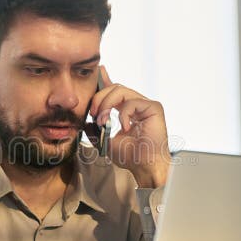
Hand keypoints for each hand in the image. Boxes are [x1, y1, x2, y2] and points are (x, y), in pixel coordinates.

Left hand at [89, 65, 170, 187]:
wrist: (144, 166)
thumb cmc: (130, 156)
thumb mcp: (106, 141)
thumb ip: (96, 130)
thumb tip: (86, 122)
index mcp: (128, 110)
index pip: (115, 91)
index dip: (105, 81)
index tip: (97, 73)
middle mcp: (138, 105)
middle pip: (115, 88)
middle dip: (99, 97)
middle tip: (93, 113)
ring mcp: (146, 105)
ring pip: (121, 91)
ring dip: (106, 104)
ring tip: (103, 120)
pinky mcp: (154, 108)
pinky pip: (132, 102)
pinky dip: (123, 114)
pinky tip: (124, 127)